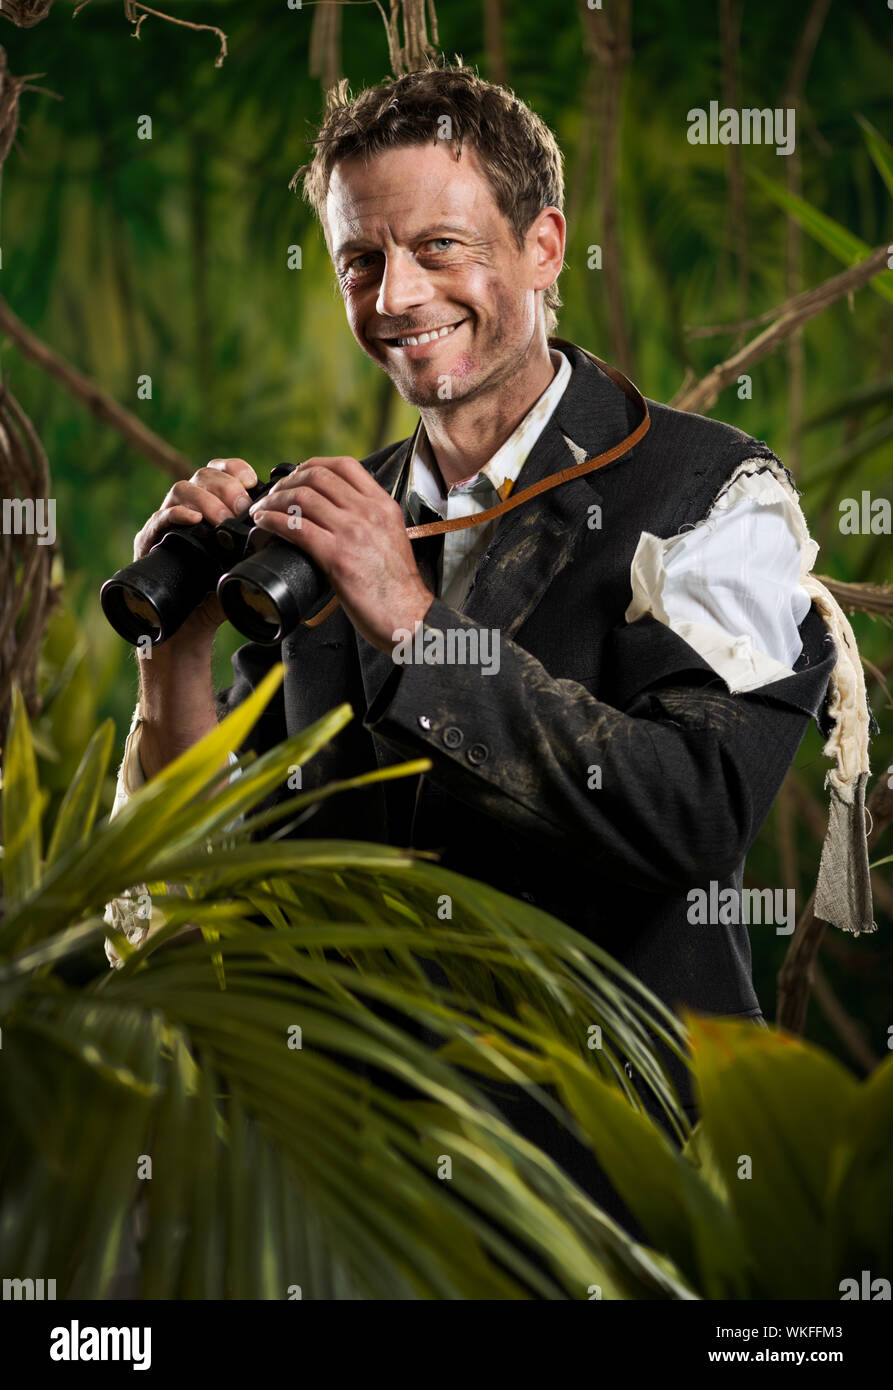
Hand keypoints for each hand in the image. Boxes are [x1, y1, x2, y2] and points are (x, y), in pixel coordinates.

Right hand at [134, 457, 257, 641]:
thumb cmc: (215, 599)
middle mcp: (188, 512)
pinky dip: (177, 514)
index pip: (220, 472)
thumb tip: (289, 546)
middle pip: (202, 475)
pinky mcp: (149, 543)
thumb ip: (259, 554)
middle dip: (224, 486)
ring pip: (180, 489)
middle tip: (240, 508)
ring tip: (221, 518)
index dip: (235, 469)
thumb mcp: (243, 570)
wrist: (188, 631)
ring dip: (205, 499)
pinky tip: (195, 518)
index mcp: (211, 510)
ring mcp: (167, 525)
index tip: (253, 480)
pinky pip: (159, 519)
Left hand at [248, 455, 433, 650]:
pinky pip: (296, 527)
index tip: (297, 475)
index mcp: (383, 505)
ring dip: (274, 500)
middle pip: (318, 476)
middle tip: (273, 495)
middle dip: (288, 481)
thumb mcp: (391, 538)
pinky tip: (264, 524)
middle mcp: (369, 512)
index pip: (345, 465)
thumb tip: (337, 515)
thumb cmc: (396, 586)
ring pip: (303, 497)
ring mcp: (353, 532)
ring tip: (263, 510)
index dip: (313, 464)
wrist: (407, 616)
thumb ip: (369, 521)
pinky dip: (273, 521)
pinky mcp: (337, 556)